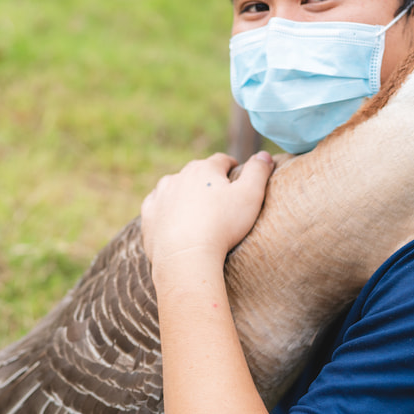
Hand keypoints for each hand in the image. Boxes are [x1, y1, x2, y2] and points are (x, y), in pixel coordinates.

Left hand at [140, 151, 274, 267]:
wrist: (186, 258)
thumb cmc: (222, 226)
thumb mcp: (251, 196)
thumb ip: (259, 172)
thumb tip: (264, 155)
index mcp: (205, 168)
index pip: (222, 160)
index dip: (232, 167)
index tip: (237, 177)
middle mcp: (179, 176)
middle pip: (198, 172)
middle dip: (209, 180)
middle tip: (221, 198)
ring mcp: (161, 195)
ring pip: (176, 187)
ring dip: (186, 193)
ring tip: (197, 210)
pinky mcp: (149, 215)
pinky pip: (158, 206)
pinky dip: (167, 209)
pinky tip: (175, 220)